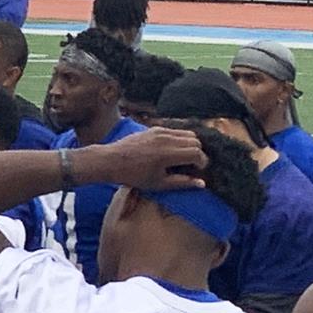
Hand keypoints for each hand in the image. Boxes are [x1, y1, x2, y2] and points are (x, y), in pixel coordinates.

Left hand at [83, 126, 209, 191]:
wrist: (111, 161)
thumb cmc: (133, 176)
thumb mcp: (158, 183)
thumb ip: (181, 182)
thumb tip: (202, 183)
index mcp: (168, 154)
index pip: (197, 153)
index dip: (202, 163)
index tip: (198, 171)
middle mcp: (166, 139)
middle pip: (195, 141)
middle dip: (197, 153)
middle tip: (191, 165)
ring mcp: (160, 131)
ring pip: (187, 133)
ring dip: (190, 145)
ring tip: (182, 157)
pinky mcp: (154, 128)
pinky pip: (175, 130)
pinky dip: (179, 139)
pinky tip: (171, 150)